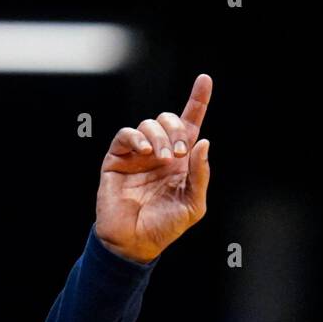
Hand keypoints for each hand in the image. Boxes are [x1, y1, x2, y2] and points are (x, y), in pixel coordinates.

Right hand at [96, 73, 212, 264]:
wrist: (135, 242)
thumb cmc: (165, 227)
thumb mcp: (193, 205)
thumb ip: (200, 175)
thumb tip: (203, 142)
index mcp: (181, 162)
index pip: (190, 125)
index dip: (197, 101)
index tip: (205, 79)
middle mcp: (160, 152)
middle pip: (169, 119)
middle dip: (177, 130)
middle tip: (179, 154)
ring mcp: (138, 154)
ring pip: (149, 124)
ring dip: (159, 137)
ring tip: (162, 158)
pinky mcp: (117, 158)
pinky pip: (126, 135)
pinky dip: (136, 137)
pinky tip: (145, 150)